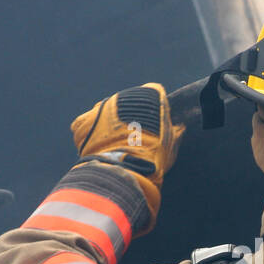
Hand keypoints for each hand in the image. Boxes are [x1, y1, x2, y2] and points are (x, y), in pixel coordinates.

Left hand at [71, 83, 184, 230]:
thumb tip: (179, 127)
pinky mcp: (83, 121)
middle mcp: (123, 95)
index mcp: (149, 95)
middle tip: (133, 140)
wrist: (125, 169)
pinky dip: (91, 135)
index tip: (154, 127)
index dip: (154, 111)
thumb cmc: (153, 157)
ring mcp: (101, 106)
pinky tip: (100, 149)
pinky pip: (87, 125)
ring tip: (114, 147)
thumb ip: (174, 131)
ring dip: (109, 126)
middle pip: (126, 104)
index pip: (153, 94)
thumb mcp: (171, 144)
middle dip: (129, 119)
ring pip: (105, 113)